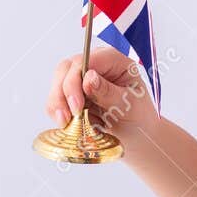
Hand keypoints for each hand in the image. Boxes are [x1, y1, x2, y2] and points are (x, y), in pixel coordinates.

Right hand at [45, 44, 159, 138]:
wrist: (137, 136)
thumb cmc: (139, 118)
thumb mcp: (129, 105)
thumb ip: (108, 91)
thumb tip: (88, 78)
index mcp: (114, 60)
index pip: (86, 60)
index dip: (76, 80)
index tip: (77, 105)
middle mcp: (96, 65)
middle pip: (67, 68)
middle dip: (63, 92)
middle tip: (68, 116)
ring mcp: (82, 78)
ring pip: (58, 82)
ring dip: (57, 103)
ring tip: (64, 122)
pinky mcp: (73, 94)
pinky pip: (57, 98)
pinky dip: (57, 111)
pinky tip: (65, 123)